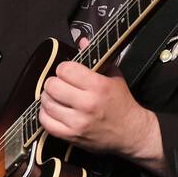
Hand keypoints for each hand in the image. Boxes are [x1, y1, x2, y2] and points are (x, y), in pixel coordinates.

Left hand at [39, 37, 160, 162]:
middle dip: (54, 82)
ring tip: (57, 97)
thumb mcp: (114, 76)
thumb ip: (96, 58)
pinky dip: (45, 114)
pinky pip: (46, 122)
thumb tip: (81, 41)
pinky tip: (53, 110)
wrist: (132, 133)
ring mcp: (78, 122)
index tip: (68, 72)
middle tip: (60, 85)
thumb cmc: (122, 103)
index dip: (64, 68)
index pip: (65, 69)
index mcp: (99, 86)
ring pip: (47, 103)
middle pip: (52, 85)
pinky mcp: (72, 136)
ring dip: (49, 98)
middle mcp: (88, 104)